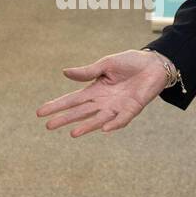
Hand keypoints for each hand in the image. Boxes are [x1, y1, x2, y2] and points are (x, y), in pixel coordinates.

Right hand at [37, 49, 168, 135]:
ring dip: (86, 127)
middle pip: (81, 112)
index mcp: (95, 90)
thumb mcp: (106, 64)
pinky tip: (103, 128)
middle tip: (48, 126)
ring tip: (73, 133)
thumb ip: (87, 72)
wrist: (154, 64)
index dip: (57, 105)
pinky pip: (122, 119)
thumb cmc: (130, 63)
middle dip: (65, 119)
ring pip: (98, 119)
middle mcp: (103, 101)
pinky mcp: (132, 109)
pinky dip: (113, 124)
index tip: (40, 112)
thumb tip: (64, 73)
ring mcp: (117, 107)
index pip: (72, 100)